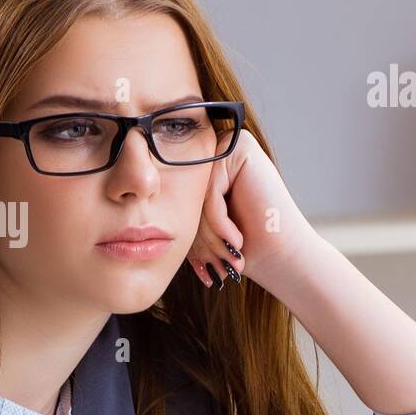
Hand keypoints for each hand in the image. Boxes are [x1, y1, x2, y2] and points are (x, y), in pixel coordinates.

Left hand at [186, 128, 316, 293]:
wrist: (281, 256)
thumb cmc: (242, 248)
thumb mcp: (200, 230)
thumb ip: (176, 213)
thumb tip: (133, 211)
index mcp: (205, 168)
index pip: (178, 202)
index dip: (190, 238)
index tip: (204, 268)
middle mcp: (216, 152)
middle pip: (186, 197)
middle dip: (201, 239)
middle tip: (219, 266)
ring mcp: (230, 146)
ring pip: (196, 196)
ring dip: (211, 235)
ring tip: (230, 258)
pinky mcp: (241, 150)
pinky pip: (210, 193)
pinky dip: (220, 223)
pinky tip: (237, 240)